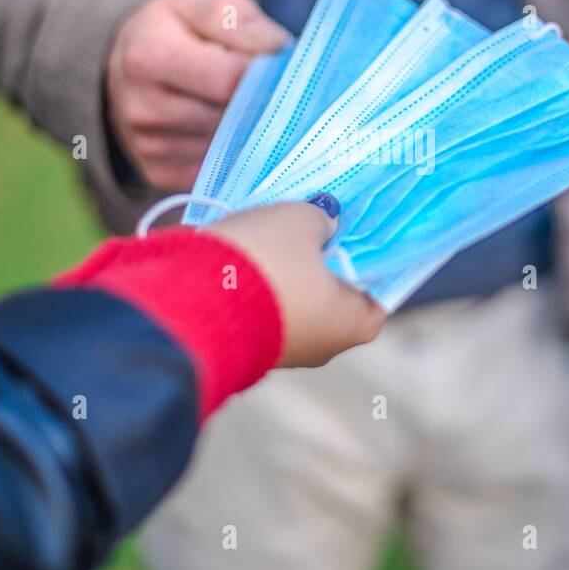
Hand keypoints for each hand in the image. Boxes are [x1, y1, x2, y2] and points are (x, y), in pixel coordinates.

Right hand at [107, 0, 287, 191]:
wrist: (124, 68)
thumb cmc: (170, 30)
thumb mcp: (198, 4)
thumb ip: (236, 18)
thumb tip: (274, 46)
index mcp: (149, 58)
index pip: (228, 79)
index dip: (259, 71)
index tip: (266, 61)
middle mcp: (144, 110)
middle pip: (231, 117)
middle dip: (254, 100)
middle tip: (256, 82)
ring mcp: (150, 148)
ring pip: (230, 147)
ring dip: (244, 127)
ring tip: (234, 102)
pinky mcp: (161, 174)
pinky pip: (218, 170)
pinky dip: (230, 151)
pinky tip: (221, 128)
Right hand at [210, 199, 385, 367]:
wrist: (188, 305)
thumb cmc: (264, 264)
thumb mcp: (300, 220)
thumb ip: (321, 219)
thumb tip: (323, 223)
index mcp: (355, 323)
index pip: (380, 287)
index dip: (371, 254)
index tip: (360, 228)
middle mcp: (324, 346)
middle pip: (334, 292)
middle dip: (324, 258)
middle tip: (315, 221)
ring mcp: (283, 350)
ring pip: (295, 299)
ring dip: (287, 269)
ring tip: (273, 231)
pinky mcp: (245, 344)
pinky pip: (263, 307)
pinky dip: (259, 283)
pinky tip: (246, 253)